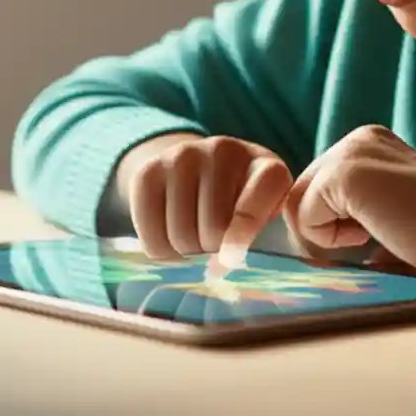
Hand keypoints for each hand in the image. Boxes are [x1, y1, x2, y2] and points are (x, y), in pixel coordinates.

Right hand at [117, 134, 292, 260]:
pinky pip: (148, 229)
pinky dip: (159, 249)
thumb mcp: (266, 216)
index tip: (230, 259)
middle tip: (212, 246)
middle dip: (211, 251)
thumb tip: (222, 265)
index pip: (256, 202)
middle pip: (213, 228)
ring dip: (185, 252)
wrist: (199, 168)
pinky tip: (170, 239)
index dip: (242, 236)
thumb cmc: (243, 204)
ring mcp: (184, 155)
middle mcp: (225, 151)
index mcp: (267, 167)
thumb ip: (257, 241)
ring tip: (194, 241)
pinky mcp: (149, 170)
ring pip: (179, 233)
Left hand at [259, 124, 415, 275]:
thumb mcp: (388, 210)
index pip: (318, 186)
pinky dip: (327, 238)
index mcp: (370, 144)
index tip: (368, 233)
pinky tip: (369, 234)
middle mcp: (357, 139)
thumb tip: (307, 240)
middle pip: (301, 191)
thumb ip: (353, 210)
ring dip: (324, 234)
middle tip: (366, 240)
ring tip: (369, 236)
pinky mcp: (344, 175)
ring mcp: (350, 152)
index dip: (330, 221)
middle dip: (321, 227)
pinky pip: (303, 217)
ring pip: (297, 204)